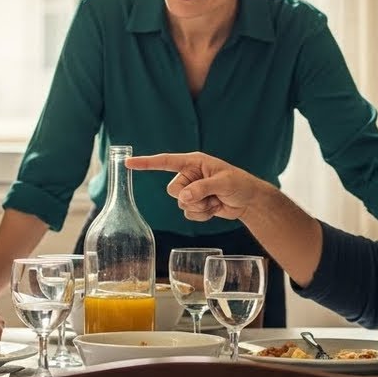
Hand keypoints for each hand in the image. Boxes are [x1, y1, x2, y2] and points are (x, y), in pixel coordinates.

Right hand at [126, 151, 263, 221]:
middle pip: (173, 190)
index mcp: (193, 162)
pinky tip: (215, 208)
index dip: (146, 163)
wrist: (248, 201)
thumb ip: (201, 188)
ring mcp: (191, 190)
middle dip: (190, 197)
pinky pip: (188, 214)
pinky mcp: (195, 204)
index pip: (165, 162)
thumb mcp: (222, 183)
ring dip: (200, 207)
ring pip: (180, 204)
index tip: (128, 163)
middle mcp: (189, 175)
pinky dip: (202, 215)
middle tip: (210, 195)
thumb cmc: (239, 184)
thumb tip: (183, 198)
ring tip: (216, 200)